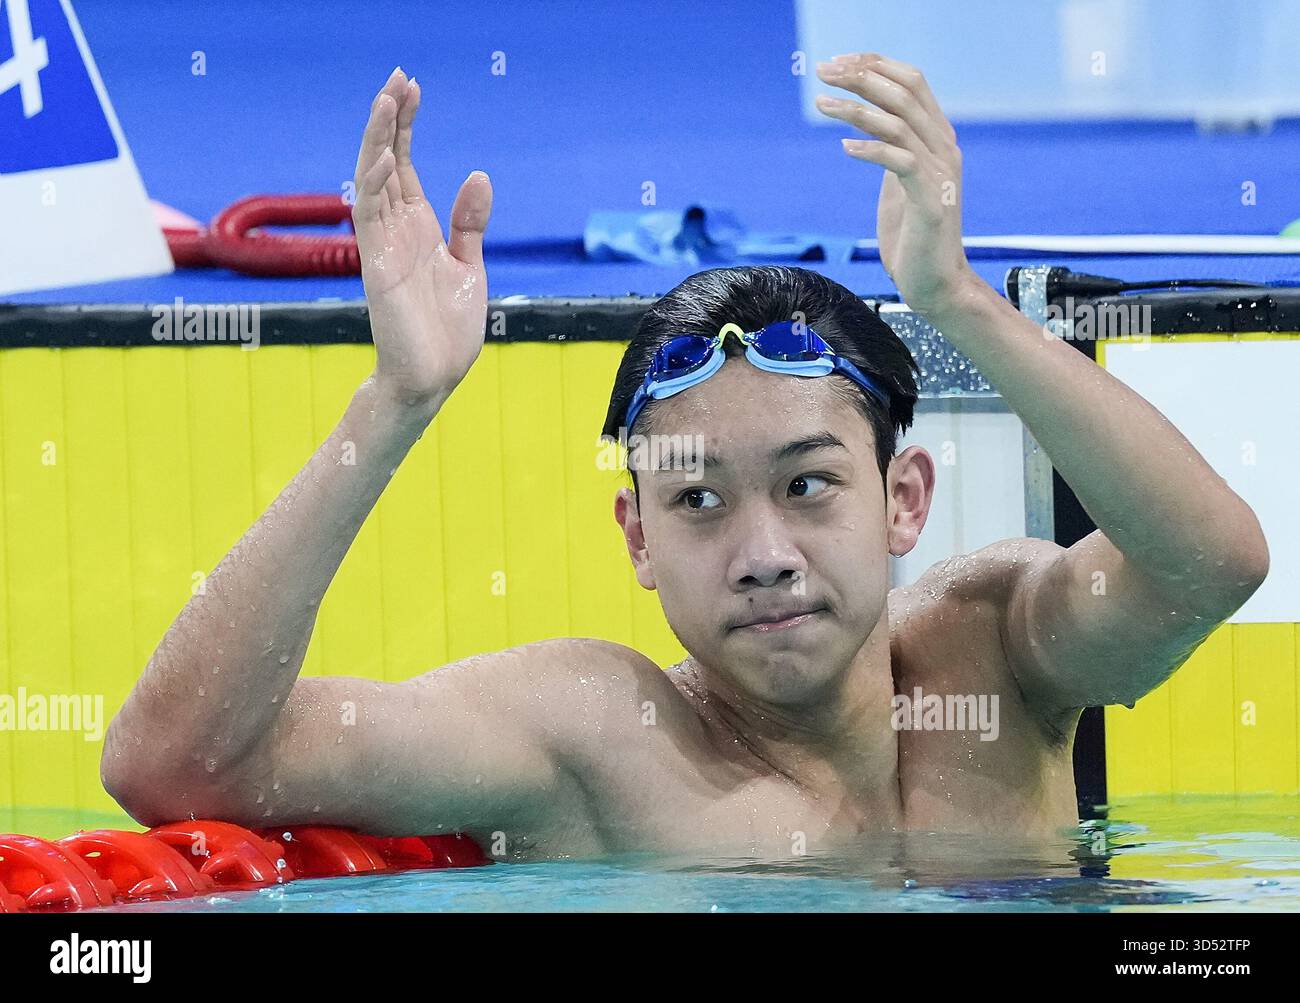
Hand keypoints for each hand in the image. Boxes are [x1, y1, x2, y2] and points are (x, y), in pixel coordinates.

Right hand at [352, 67, 492, 409]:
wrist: (434, 377)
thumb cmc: (446, 331)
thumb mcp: (467, 267)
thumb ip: (469, 224)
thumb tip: (478, 176)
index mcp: (417, 228)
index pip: (404, 165)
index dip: (405, 125)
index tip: (411, 87)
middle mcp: (395, 230)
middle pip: (385, 161)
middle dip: (390, 119)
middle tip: (399, 76)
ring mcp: (383, 245)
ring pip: (372, 180)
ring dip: (379, 139)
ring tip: (387, 99)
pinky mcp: (378, 266)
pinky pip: (370, 216)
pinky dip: (375, 183)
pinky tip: (386, 153)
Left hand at [814, 53, 976, 315]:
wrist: (936, 284)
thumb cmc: (914, 237)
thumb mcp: (901, 184)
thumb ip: (894, 152)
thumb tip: (869, 129)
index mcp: (939, 139)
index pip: (912, 83)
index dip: (875, 65)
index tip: (838, 62)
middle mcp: (945, 149)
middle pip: (904, 93)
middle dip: (861, 76)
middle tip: (823, 71)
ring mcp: (941, 174)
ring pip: (899, 123)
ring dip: (855, 109)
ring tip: (821, 103)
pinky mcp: (931, 201)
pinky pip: (900, 162)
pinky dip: (871, 150)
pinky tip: (844, 147)